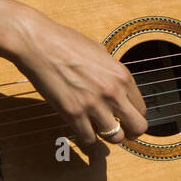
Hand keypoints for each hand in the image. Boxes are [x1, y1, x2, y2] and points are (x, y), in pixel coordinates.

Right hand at [8, 9, 149, 149]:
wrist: (39, 43)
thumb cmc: (67, 42)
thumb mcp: (100, 52)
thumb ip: (111, 71)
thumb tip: (115, 82)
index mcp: (122, 75)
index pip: (141, 108)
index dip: (133, 114)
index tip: (126, 117)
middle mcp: (113, 92)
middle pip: (137, 126)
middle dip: (131, 131)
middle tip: (122, 130)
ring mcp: (93, 104)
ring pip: (115, 137)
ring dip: (108, 136)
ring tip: (100, 129)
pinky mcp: (72, 113)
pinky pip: (89, 138)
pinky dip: (87, 138)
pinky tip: (83, 129)